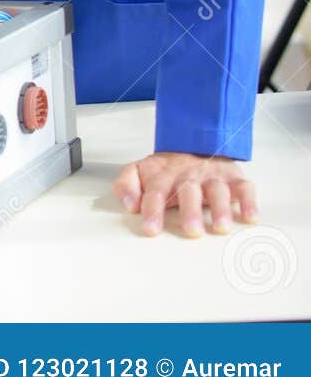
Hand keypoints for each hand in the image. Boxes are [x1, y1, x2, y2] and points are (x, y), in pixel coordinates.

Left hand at [113, 151, 258, 236]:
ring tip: (220, 228)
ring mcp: (212, 177)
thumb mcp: (139, 171)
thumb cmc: (168, 169)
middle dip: (190, 211)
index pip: (156, 192)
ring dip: (220, 208)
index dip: (152, 210)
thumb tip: (128, 204)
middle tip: (191, 231)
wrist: (194, 144)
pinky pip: (244, 188)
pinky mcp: (234, 178)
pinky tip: (249, 217)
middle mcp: (189, 176)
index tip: (151, 229)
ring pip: (217, 190)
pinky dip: (249, 201)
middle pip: (188, 192)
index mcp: (164, 176)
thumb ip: (127, 185)